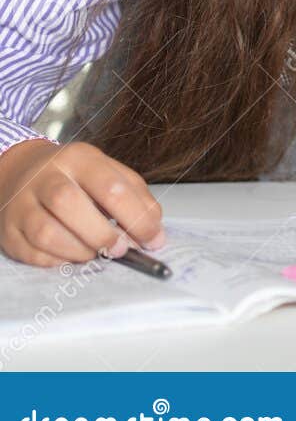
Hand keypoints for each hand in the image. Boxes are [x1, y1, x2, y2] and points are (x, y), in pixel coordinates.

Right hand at [0, 139, 164, 266]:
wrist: (22, 171)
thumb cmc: (77, 177)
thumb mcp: (111, 174)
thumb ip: (138, 200)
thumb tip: (156, 236)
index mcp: (79, 158)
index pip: (110, 187)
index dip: (136, 218)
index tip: (151, 239)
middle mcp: (45, 177)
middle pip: (69, 204)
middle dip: (102, 235)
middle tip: (120, 250)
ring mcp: (21, 203)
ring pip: (45, 232)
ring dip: (78, 251)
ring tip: (95, 254)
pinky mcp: (7, 230)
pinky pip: (30, 253)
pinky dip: (56, 261)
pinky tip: (71, 256)